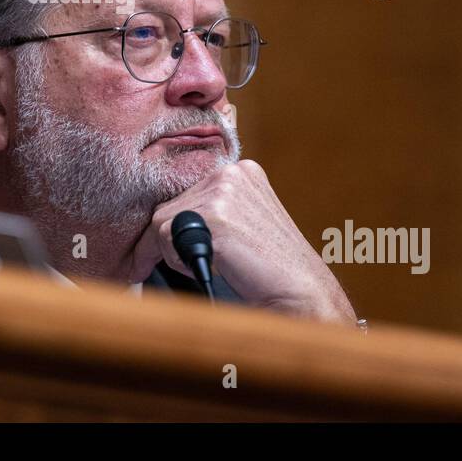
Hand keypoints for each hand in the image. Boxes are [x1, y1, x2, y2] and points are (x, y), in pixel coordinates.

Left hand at [126, 160, 355, 322]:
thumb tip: (163, 221)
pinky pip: (166, 237)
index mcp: (240, 171)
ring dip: (172, 252)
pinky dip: (176, 261)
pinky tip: (207, 266)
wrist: (300, 290)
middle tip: (184, 263)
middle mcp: (230, 173)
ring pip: (161, 222)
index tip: (162, 245)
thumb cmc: (271, 265)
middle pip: (168, 205)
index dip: (174, 223)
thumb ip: (213, 209)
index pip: (184, 192)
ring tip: (205, 264)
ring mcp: (222, 191)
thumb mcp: (243, 222)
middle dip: (169, 239)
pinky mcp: (214, 215)